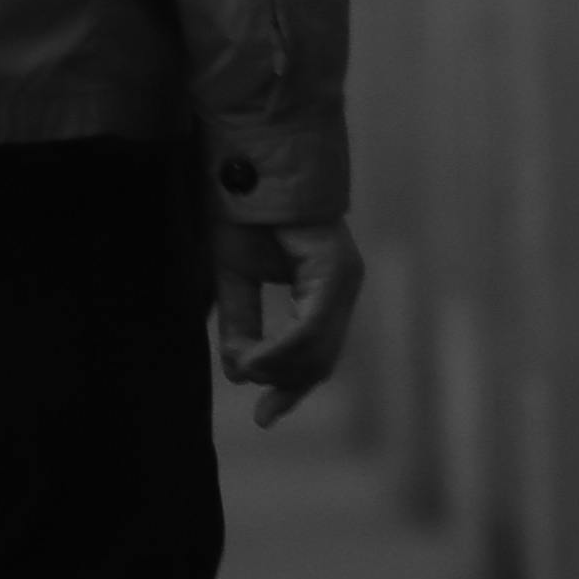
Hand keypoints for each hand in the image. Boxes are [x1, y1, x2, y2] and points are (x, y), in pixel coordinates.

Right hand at [212, 209, 365, 425]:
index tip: (265, 416)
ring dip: (278, 369)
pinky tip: (254, 358)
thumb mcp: (235, 279)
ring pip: (318, 350)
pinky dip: (281, 349)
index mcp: (325, 288)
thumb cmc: (240, 211)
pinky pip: (310, 327)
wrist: (244, 162)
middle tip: (263, 414)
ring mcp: (343, 278)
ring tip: (245, 368)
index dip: (292, 388)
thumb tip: (241, 372)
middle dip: (288, 387)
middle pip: (321, 360)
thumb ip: (242, 323)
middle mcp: (343, 285)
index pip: (319, 354)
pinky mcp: (333, 271)